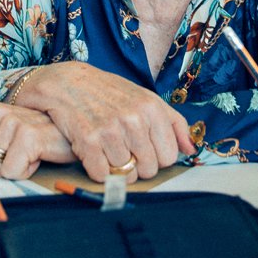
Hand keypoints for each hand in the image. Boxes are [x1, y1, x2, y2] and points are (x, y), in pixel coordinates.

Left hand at [0, 101, 73, 180]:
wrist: (71, 132)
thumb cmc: (35, 138)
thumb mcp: (2, 137)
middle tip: (13, 155)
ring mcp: (13, 122)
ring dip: (11, 169)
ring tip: (26, 155)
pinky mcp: (29, 136)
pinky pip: (11, 171)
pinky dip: (24, 171)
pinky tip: (36, 157)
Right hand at [18, 62, 195, 182]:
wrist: (66, 82)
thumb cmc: (109, 93)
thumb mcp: (146, 98)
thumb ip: (174, 123)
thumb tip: (191, 149)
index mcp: (152, 108)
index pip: (168, 157)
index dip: (156, 158)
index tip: (143, 150)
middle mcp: (134, 119)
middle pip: (148, 169)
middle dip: (137, 166)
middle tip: (123, 151)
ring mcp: (110, 130)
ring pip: (125, 174)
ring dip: (115, 168)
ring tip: (106, 150)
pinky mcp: (87, 140)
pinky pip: (102, 175)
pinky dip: (97, 171)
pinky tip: (93, 154)